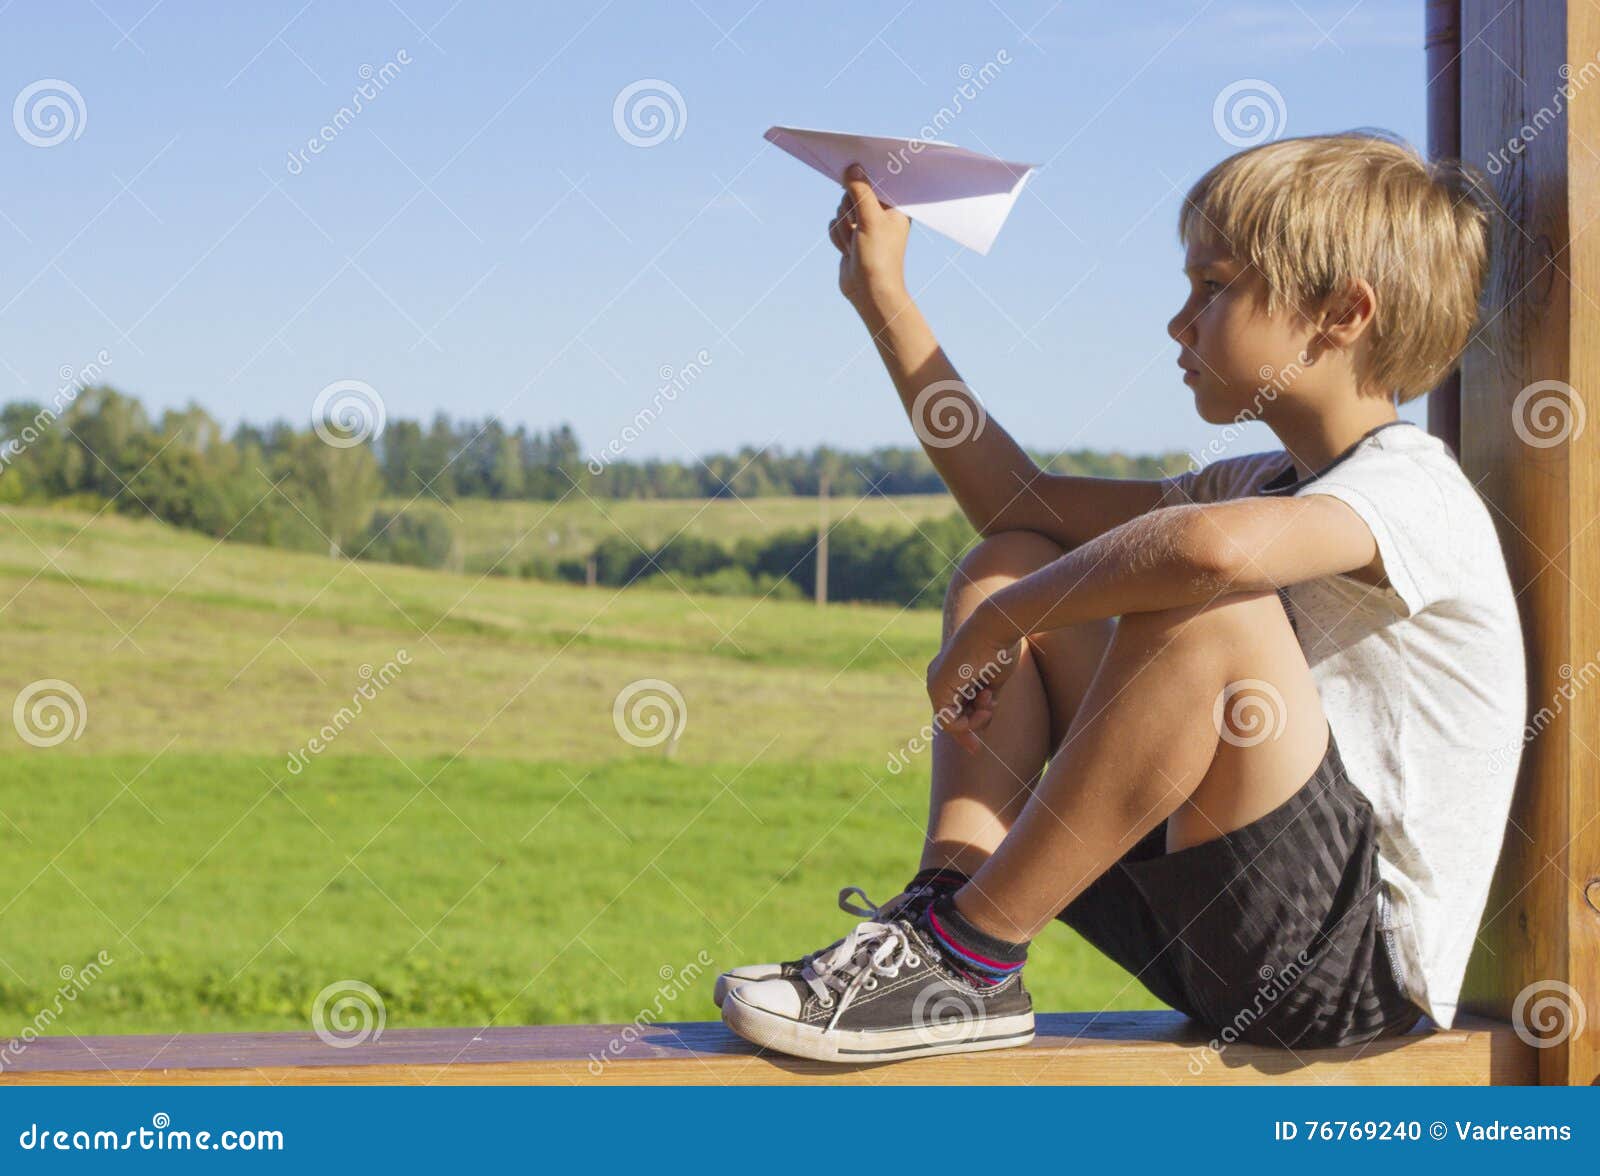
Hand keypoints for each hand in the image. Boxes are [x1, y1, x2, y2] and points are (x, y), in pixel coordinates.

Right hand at [830, 163, 910, 313]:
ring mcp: (864, 223)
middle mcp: (880, 212)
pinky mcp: (851, 234)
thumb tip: (852, 168)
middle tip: (857, 224)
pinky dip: (838, 237)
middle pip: (853, 192)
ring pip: (841, 209)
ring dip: (843, 228)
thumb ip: (861, 191)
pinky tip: (848, 251)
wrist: (868, 292)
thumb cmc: (878, 257)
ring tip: (855, 244)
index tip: (850, 161)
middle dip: (849, 210)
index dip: (863, 173)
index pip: (877, 178)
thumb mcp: (870, 219)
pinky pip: (835, 224)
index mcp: (895, 205)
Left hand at [924, 607, 1023, 753]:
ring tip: (989, 701)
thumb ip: (984, 705)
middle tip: (983, 728)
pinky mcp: (937, 688)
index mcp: (950, 674)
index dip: (965, 729)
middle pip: (951, 718)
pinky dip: (968, 722)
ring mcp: (935, 683)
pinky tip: (984, 705)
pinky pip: (949, 721)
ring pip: (951, 722)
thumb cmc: (1000, 649)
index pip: (953, 709)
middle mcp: (938, 678)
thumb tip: (981, 728)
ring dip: (975, 721)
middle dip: (970, 726)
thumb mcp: (993, 683)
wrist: (996, 628)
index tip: (975, 749)